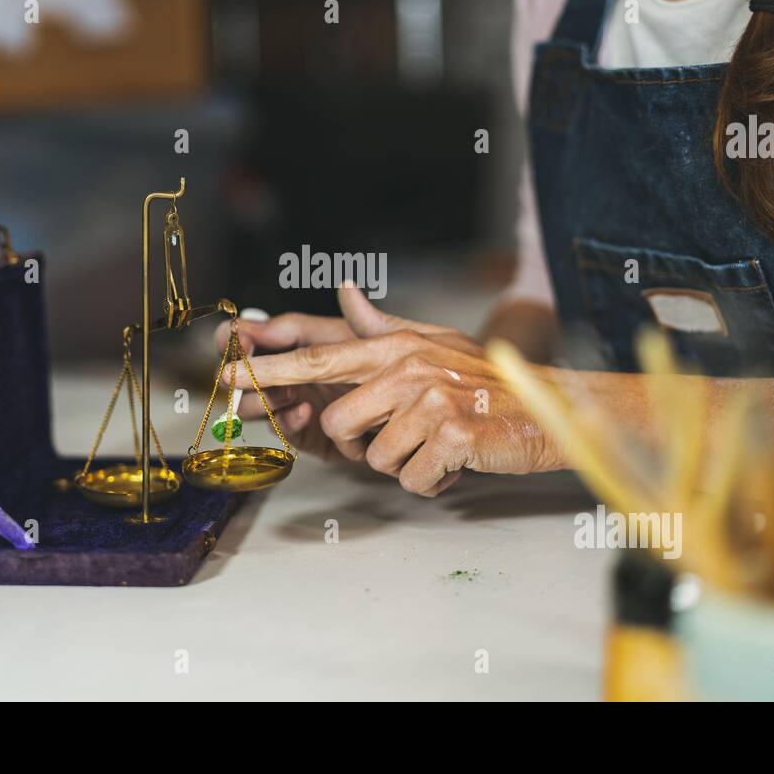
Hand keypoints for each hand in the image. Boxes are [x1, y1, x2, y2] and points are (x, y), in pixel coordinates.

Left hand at [214, 285, 482, 460]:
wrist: (548, 410)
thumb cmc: (488, 382)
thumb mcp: (435, 343)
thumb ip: (384, 325)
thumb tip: (344, 292)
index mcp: (397, 347)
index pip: (319, 359)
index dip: (270, 369)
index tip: (225, 375)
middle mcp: (409, 368)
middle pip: (341, 425)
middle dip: (365, 448)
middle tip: (404, 441)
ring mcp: (431, 401)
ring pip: (377, 460)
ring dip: (406, 467)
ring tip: (438, 448)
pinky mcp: (452, 435)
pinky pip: (412, 479)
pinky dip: (433, 482)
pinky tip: (456, 463)